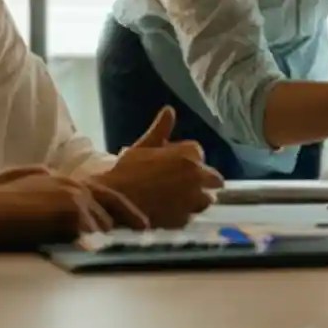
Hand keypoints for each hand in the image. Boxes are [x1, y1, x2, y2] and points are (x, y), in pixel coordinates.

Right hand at [0, 170, 147, 248]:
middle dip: (124, 230)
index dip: (127, 212)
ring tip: (129, 256)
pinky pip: (94, 235)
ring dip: (111, 242)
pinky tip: (106, 258)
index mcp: (67, 180)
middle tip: (144, 245)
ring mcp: (76, 197)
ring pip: (105, 225)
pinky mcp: (71, 213)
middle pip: (111, 211)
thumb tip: (63, 204)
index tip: (144, 226)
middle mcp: (76, 185)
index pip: (107, 197)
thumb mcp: (27, 184)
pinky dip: (100, 247)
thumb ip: (49, 189)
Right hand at [91, 107, 224, 227]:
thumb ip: (161, 129)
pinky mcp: (184, 219)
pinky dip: (183, 215)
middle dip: (203, 181)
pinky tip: (167, 211)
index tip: (172, 164)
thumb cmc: (127, 169)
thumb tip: (169, 109)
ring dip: (197, 199)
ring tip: (177, 200)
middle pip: (215, 180)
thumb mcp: (145, 145)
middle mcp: (197, 176)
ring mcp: (192, 200)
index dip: (187, 159)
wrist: (112, 198)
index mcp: (189, 155)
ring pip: (206, 200)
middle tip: (183, 184)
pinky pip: (191, 216)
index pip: (199, 154)